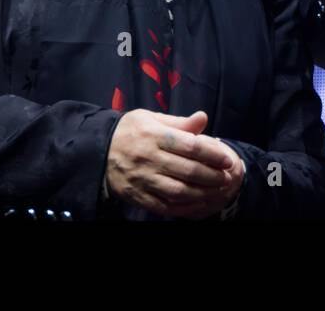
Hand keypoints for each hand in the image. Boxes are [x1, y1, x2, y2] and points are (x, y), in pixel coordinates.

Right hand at [105, 109, 244, 218]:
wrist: (97, 150)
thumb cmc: (130, 130)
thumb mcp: (151, 117)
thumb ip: (179, 122)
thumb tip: (203, 118)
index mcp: (154, 135)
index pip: (190, 145)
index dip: (212, 154)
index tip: (226, 159)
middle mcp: (148, 158)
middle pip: (187, 170)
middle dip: (212, 175)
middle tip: (226, 177)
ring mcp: (142, 179)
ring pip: (177, 190)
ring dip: (201, 193)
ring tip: (216, 191)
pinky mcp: (137, 196)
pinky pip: (163, 206)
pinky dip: (183, 208)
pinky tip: (197, 204)